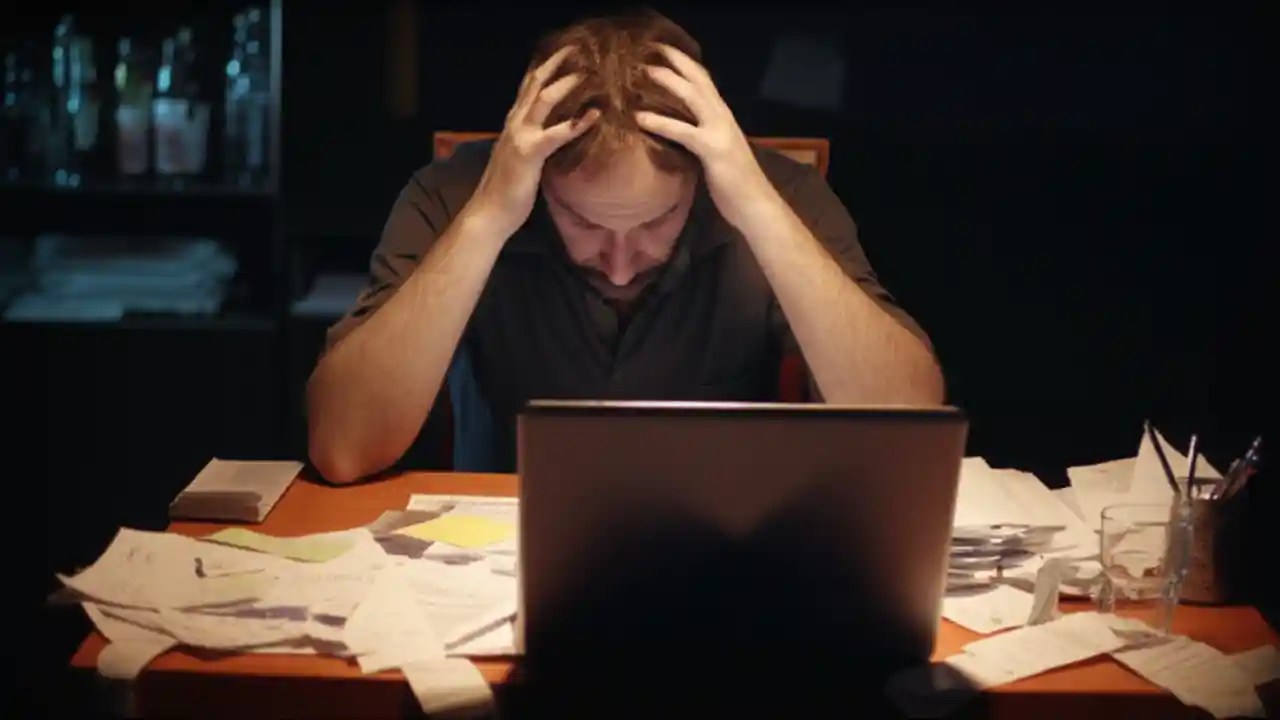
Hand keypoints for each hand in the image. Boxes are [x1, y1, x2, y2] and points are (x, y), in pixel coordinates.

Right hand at [465, 46, 598, 238]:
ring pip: (545, 99)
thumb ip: (535, 141)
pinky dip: (577, 123)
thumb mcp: (522, 158)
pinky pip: (557, 133)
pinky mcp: (529, 153)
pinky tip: (595, 114)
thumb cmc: (507, 191)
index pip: (528, 86)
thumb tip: (555, 134)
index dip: (545, 68)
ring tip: (591, 71)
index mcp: (512, 123)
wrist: (488, 213)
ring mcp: (520, 136)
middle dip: (557, 63)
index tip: (565, 54)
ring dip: (569, 82)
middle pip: (536, 82)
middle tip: (579, 48)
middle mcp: (514, 122)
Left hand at [634, 45, 775, 231]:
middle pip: (698, 79)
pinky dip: (660, 122)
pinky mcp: (712, 149)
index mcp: (724, 116)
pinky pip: (682, 130)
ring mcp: (719, 131)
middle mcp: (723, 117)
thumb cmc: (735, 184)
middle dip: (675, 60)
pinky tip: (640, 118)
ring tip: (643, 71)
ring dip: (667, 80)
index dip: (685, 64)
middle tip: (650, 48)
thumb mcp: (716, 153)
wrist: (755, 205)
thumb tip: (679, 130)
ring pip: (692, 96)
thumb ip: (701, 137)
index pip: (705, 81)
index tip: (664, 52)